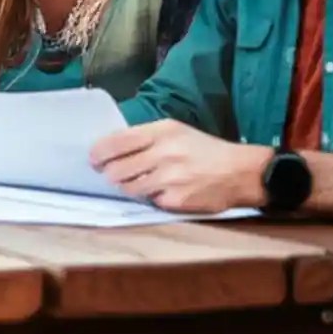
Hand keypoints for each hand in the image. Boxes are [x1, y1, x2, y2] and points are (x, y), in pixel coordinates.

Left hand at [90, 119, 271, 212]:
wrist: (240, 172)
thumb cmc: (205, 150)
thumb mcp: (177, 132)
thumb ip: (146, 138)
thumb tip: (113, 148)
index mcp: (162, 132)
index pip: (118, 142)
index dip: (99, 152)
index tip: (93, 159)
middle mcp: (163, 153)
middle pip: (117, 169)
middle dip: (110, 174)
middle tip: (110, 175)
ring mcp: (169, 178)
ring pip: (129, 188)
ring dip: (128, 187)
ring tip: (138, 183)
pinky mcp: (175, 200)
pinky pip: (149, 201)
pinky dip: (151, 198)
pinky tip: (161, 192)